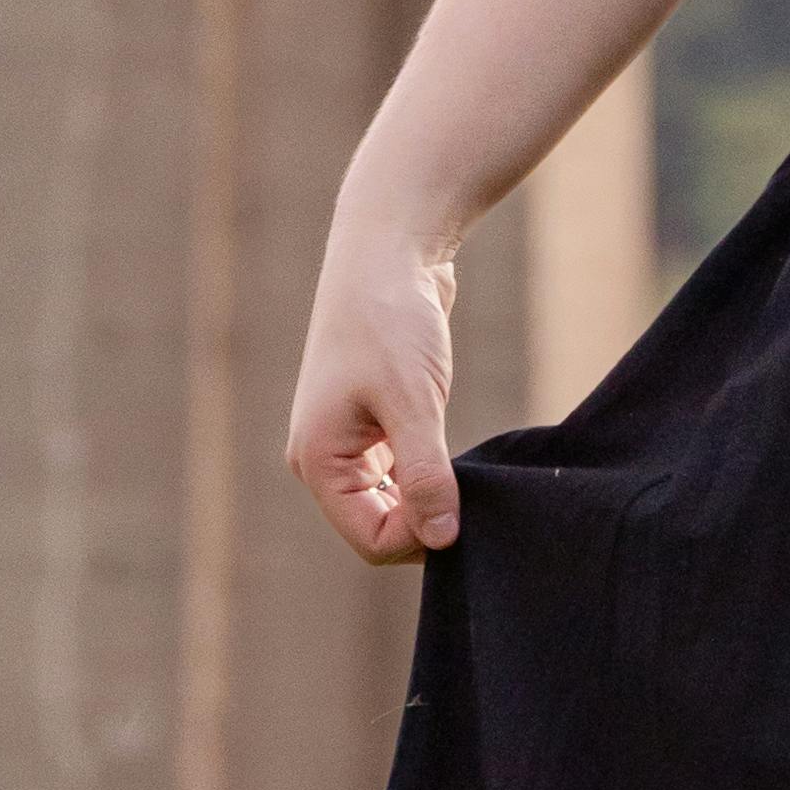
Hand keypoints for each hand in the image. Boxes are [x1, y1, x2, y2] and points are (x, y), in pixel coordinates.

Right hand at [285, 216, 461, 564]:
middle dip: (424, 520)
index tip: (461, 505)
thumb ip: (425, 477)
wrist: (387, 249)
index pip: (370, 539)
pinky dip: (426, 474)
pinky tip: (454, 455)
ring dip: (427, 497)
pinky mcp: (370, 422)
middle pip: (378, 525)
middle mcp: (324, 456)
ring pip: (391, 501)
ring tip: (465, 473)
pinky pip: (398, 474)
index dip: (419, 534)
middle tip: (471, 494)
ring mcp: (346, 439)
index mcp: (318, 460)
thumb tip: (442, 540)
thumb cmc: (390, 321)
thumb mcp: (413, 404)